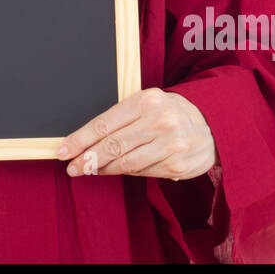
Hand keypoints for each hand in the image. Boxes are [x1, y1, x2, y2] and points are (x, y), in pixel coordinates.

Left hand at [57, 87, 218, 179]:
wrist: (211, 124)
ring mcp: (170, 145)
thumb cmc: (169, 112)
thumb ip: (121, 118)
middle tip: (71, 168)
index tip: (63, 151)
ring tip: (89, 170)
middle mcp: (159, 121)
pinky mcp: (177, 165)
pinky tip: (116, 170)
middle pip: (112, 146)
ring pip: (126, 163)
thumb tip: (86, 140)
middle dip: (87, 159)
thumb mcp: (148, 103)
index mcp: (146, 101)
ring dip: (103, 169)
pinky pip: (142, 173)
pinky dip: (126, 173)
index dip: (80, 140)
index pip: (104, 124)